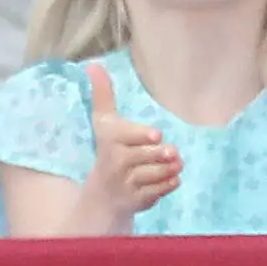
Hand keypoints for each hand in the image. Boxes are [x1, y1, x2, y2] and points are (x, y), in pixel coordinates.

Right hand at [74, 62, 184, 227]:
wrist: (102, 194)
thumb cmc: (108, 150)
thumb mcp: (103, 123)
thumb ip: (102, 94)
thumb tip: (93, 65)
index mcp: (110, 141)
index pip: (128, 136)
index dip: (143, 136)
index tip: (156, 136)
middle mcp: (115, 162)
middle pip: (150, 154)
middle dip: (164, 155)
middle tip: (171, 154)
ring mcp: (126, 183)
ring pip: (158, 172)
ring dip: (170, 169)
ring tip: (172, 165)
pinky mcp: (137, 200)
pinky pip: (162, 190)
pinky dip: (169, 185)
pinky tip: (168, 179)